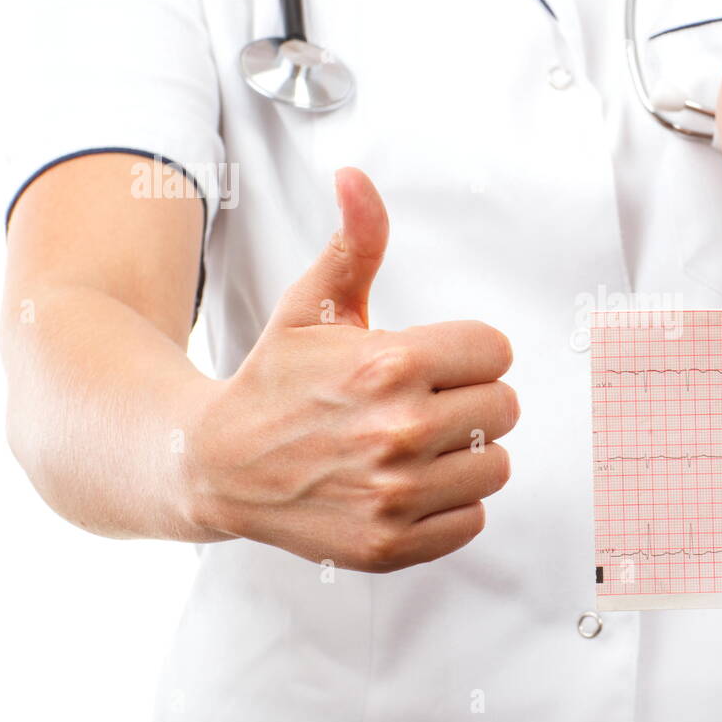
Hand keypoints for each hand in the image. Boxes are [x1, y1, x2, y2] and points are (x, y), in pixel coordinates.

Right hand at [182, 168, 518, 571]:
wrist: (217, 466)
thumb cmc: (275, 380)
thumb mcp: (313, 305)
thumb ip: (356, 242)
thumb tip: (356, 177)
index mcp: (390, 363)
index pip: (498, 350)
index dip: (466, 352)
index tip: (431, 361)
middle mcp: (400, 431)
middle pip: (505, 406)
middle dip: (467, 399)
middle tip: (420, 403)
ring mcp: (396, 494)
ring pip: (496, 464)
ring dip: (465, 454)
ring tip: (414, 446)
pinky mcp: (392, 544)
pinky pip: (474, 518)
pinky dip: (449, 505)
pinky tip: (407, 486)